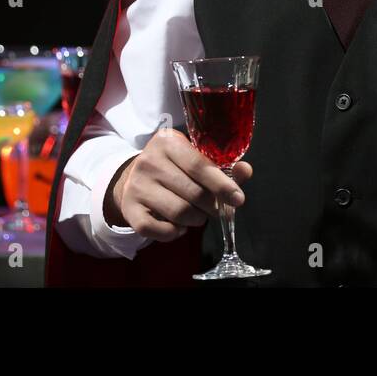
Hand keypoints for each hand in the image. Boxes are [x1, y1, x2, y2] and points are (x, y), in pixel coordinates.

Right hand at [104, 129, 252, 241]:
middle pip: (193, 193)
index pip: (199, 166)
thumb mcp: (194, 158)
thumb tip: (246, 171)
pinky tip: (178, 225)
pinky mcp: (130, 209)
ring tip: (197, 215)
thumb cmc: (173, 168)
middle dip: (211, 206)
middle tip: (215, 209)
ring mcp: (137, 185)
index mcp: (167, 142)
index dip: (221, 184)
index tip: (238, 199)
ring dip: (196, 220)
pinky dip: (176, 233)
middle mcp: (149, 161)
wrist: (133, 179)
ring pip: (179, 213)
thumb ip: (222, 166)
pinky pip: (161, 231)